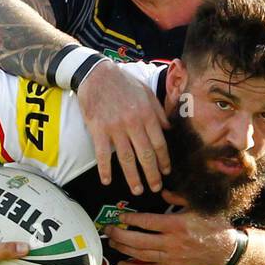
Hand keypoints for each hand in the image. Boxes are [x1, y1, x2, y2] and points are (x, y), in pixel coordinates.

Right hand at [75, 60, 170, 194]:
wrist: (96, 74)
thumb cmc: (123, 83)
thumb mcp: (146, 92)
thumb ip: (158, 112)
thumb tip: (168, 130)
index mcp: (147, 114)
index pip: (159, 143)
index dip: (164, 160)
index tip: (166, 172)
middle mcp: (133, 123)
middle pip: (145, 155)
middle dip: (152, 174)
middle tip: (156, 188)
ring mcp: (115, 128)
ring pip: (126, 158)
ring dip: (132, 177)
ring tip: (137, 190)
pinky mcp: (98, 129)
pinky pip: (103, 154)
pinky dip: (104, 169)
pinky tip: (106, 181)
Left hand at [104, 189, 236, 264]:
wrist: (226, 250)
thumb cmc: (213, 225)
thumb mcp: (198, 206)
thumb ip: (178, 197)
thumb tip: (162, 191)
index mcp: (177, 224)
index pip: (146, 222)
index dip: (129, 219)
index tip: (119, 216)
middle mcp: (172, 243)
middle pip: (138, 240)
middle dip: (120, 235)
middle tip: (108, 230)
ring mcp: (172, 258)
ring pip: (141, 255)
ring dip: (123, 249)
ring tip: (112, 243)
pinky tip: (122, 263)